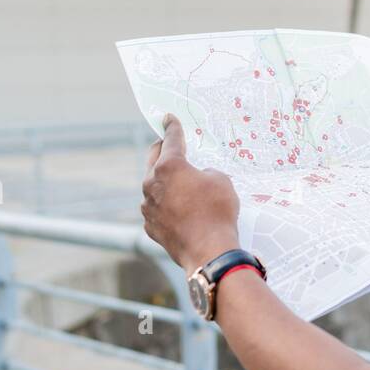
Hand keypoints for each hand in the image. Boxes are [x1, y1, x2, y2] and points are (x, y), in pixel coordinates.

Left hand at [141, 114, 241, 272]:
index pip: (170, 139)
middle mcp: (152, 183)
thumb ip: (205, 172)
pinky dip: (165, 204)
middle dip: (161, 149)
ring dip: (164, 181)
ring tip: (181, 185)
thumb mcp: (221, 181)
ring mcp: (148, 206)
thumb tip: (198, 178)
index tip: (167, 118)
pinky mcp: (150, 225)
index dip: (171, 126)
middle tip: (168, 145)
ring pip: (152, 185)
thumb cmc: (217, 211)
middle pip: (153, 158)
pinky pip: (155, 208)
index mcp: (169, 166)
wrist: (209, 251)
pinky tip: (179, 210)